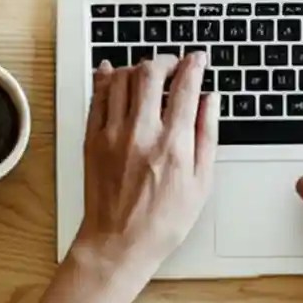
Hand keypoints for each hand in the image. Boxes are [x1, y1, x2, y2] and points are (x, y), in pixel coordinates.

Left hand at [72, 52, 217, 278]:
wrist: (118, 243)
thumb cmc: (162, 220)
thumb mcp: (201, 182)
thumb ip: (207, 134)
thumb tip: (211, 100)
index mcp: (173, 143)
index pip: (186, 87)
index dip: (194, 65)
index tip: (198, 58)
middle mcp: (141, 132)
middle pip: (151, 72)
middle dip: (166, 60)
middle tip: (174, 64)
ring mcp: (113, 134)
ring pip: (123, 79)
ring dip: (139, 68)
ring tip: (149, 74)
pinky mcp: (92, 140)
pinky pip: (97, 97)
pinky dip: (106, 78)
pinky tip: (114, 73)